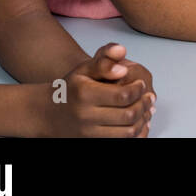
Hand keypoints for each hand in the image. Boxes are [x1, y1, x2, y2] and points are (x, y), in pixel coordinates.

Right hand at [34, 43, 154, 136]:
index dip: (139, 89)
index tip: (142, 84)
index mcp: (85, 94)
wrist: (46, 114)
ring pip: (127, 133)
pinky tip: (138, 124)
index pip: (123, 95)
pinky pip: (120, 143)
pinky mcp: (90, 143)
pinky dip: (135, 135)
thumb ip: (104, 60)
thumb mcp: (83, 69)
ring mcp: (87, 133)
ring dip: (142, 121)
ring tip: (146, 110)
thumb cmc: (70, 89)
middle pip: (128, 115)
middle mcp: (85, 116)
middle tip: (149, 97)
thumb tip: (123, 52)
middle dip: (144, 105)